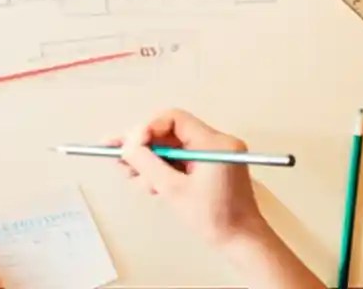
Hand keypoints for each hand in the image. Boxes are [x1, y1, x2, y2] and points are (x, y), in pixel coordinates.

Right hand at [114, 109, 266, 247]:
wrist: (242, 243)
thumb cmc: (216, 220)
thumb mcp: (173, 190)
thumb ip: (147, 164)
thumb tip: (127, 145)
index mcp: (214, 144)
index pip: (174, 119)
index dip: (148, 129)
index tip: (130, 146)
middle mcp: (217, 143)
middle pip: (170, 133)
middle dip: (145, 147)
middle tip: (120, 159)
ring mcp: (215, 155)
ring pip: (173, 147)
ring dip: (151, 161)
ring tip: (132, 176)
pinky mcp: (212, 167)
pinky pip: (182, 159)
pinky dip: (165, 169)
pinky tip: (149, 182)